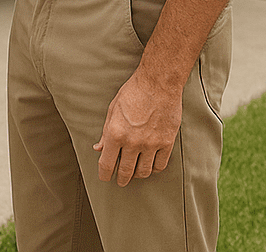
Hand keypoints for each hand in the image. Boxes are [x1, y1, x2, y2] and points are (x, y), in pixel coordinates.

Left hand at [93, 71, 181, 185]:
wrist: (158, 83)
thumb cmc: (133, 92)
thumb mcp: (112, 109)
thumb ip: (105, 131)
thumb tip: (98, 148)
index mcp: (115, 133)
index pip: (106, 164)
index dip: (104, 174)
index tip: (104, 177)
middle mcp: (132, 142)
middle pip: (126, 172)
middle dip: (121, 179)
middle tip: (120, 181)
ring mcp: (151, 144)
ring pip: (143, 172)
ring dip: (137, 175)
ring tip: (134, 173)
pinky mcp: (166, 143)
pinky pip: (160, 165)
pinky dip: (153, 169)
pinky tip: (150, 165)